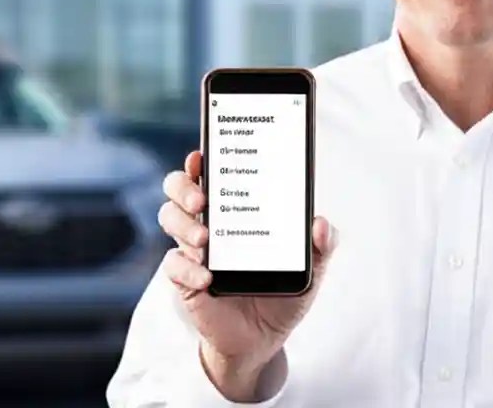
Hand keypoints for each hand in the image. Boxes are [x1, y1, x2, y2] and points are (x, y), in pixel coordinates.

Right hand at [157, 150, 337, 400]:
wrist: (264, 338)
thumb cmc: (283, 290)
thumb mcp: (311, 268)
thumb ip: (323, 245)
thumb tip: (321, 223)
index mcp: (235, 208)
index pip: (211, 172)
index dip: (200, 159)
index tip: (202, 155)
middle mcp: (209, 221)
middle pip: (178, 188)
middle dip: (183, 186)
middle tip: (202, 198)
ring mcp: (194, 249)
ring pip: (169, 218)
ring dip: (183, 224)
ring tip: (205, 239)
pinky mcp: (185, 279)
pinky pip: (173, 266)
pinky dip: (187, 269)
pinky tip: (207, 278)